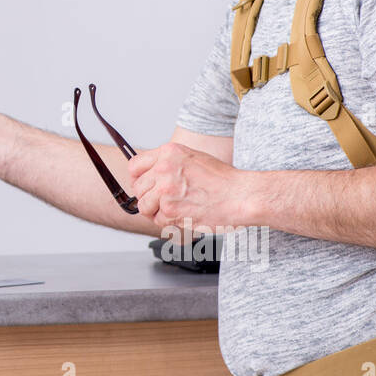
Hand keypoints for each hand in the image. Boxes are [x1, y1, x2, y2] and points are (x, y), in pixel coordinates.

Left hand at [126, 142, 251, 230]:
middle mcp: (164, 169)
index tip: (143, 186)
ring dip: (156, 211)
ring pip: (144, 206)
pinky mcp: (171, 211)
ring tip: (174, 210)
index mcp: (168, 153)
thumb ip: (169, 163)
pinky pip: (158, 220)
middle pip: (138, 188)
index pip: (135, 166)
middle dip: (148, 197)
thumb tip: (150, 174)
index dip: (137, 179)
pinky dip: (168, 222)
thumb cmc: (223, 180)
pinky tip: (183, 216)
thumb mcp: (192, 158)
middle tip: (163, 202)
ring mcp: (166, 190)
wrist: (241, 196)